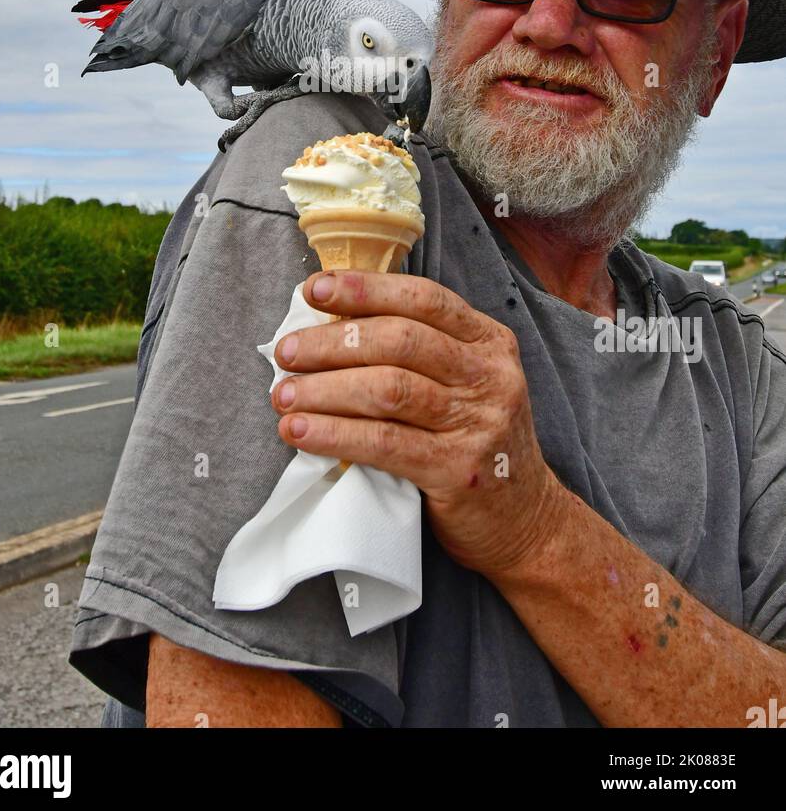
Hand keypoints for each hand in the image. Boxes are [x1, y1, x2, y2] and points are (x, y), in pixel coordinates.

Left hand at [271, 269, 564, 579]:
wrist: (526, 522)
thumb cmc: (475, 444)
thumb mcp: (464, 384)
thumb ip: (418, 354)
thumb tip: (330, 327)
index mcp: (488, 342)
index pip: (423, 298)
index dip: (365, 289)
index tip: (315, 289)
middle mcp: (489, 375)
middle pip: (399, 340)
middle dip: (332, 342)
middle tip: (286, 352)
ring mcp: (478, 423)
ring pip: (388, 389)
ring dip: (324, 389)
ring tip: (283, 395)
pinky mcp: (458, 470)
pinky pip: (385, 442)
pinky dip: (334, 434)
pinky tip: (301, 432)